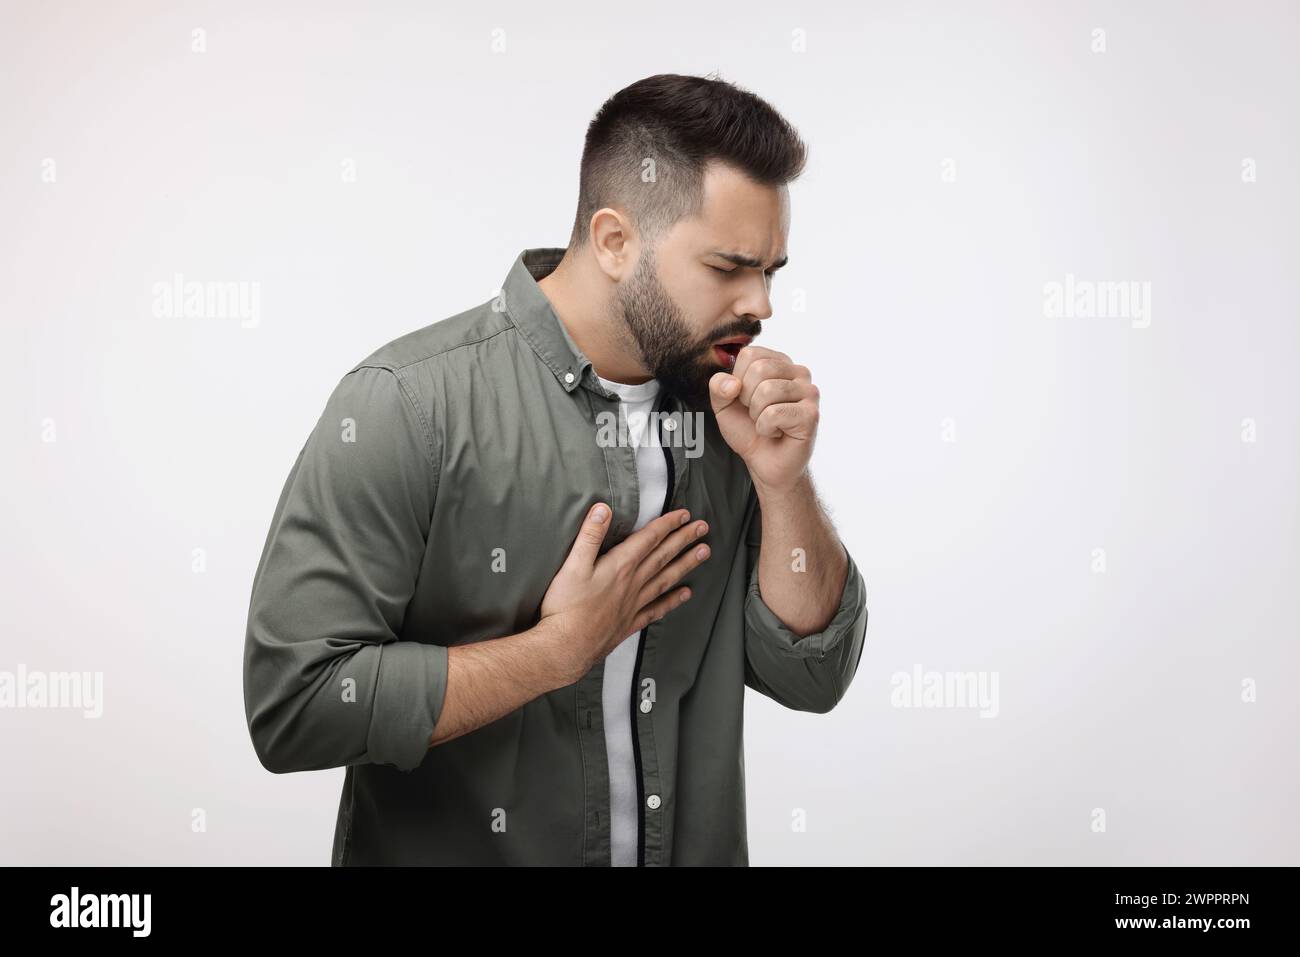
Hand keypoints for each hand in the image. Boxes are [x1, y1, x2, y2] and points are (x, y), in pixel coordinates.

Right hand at [539, 503, 711, 683]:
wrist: (566, 647)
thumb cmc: (566, 607)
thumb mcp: (572, 565)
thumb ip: (589, 536)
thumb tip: (603, 509)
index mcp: (620, 566)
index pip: (649, 539)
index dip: (667, 524)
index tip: (684, 514)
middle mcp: (632, 584)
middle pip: (663, 556)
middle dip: (684, 539)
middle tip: (703, 528)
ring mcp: (634, 604)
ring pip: (666, 579)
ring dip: (686, 564)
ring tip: (704, 553)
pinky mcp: (630, 622)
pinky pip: (658, 608)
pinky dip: (673, 600)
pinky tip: (685, 594)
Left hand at [709, 345, 819, 493]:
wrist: (765, 463)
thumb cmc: (749, 430)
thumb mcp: (723, 405)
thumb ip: (718, 387)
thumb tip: (732, 383)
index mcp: (779, 363)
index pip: (749, 354)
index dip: (738, 381)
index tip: (746, 399)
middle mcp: (799, 372)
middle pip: (759, 369)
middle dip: (747, 398)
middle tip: (757, 414)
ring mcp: (809, 392)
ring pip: (768, 391)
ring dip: (757, 415)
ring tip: (767, 423)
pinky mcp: (811, 414)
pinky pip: (774, 413)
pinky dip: (766, 428)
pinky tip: (777, 433)